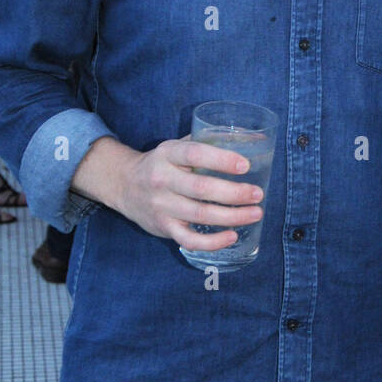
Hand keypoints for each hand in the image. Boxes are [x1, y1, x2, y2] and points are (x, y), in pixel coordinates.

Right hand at [76, 136, 263, 251]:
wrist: (124, 185)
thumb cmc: (163, 164)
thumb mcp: (177, 146)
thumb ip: (210, 141)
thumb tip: (258, 139)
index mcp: (168, 154)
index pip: (194, 153)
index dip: (221, 159)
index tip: (245, 165)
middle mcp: (162, 179)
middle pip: (201, 188)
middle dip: (234, 193)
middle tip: (257, 194)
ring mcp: (161, 206)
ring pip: (200, 214)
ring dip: (232, 216)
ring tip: (256, 213)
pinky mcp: (163, 227)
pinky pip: (188, 240)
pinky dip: (212, 243)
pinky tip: (232, 236)